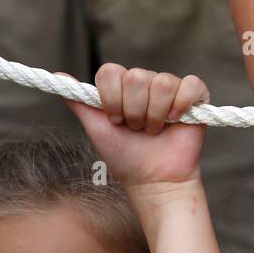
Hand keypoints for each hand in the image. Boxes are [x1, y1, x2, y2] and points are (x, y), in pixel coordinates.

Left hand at [58, 64, 208, 189]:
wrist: (154, 181)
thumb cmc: (126, 157)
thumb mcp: (97, 129)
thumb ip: (80, 102)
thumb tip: (57, 75)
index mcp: (122, 86)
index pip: (110, 71)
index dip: (111, 99)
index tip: (115, 121)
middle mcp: (146, 82)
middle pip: (136, 76)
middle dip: (134, 111)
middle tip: (137, 129)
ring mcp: (171, 88)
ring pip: (161, 82)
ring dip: (155, 115)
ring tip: (155, 131)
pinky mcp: (196, 97)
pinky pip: (190, 84)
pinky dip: (181, 104)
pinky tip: (176, 120)